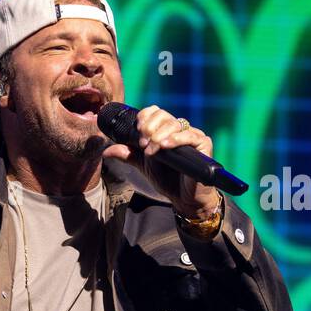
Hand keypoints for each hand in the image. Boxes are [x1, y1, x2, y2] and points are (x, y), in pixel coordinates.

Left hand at [101, 104, 219, 219]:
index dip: (145, 117)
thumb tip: (106, 151)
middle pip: (164, 115)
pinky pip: (190, 136)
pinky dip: (176, 139)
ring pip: (175, 124)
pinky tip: (165, 146)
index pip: (155, 112)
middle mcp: (179, 129)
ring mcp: (192, 135)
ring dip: (158, 136)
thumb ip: (127, 154)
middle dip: (149, 128)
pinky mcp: (204, 144)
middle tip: (142, 144)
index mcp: (165, 130)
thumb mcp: (142, 164)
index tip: (137, 130)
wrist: (183, 198)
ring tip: (150, 151)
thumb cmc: (166, 179)